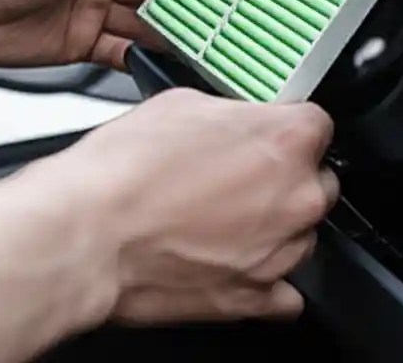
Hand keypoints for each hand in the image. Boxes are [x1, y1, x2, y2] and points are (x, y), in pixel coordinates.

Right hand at [43, 88, 339, 323]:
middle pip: (315, 181)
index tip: (265, 135)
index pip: (317, 125)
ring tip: (219, 219)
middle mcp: (296, 198)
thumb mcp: (180, 104)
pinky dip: (264, 279)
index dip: (286, 128)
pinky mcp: (255, 297)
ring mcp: (280, 253)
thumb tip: (237, 122)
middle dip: (283, 177)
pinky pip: (284, 292)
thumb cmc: (122, 171)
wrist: (86, 235)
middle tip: (233, 176)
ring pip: (301, 234)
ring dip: (273, 226)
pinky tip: (229, 261)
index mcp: (286, 141)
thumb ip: (230, 115)